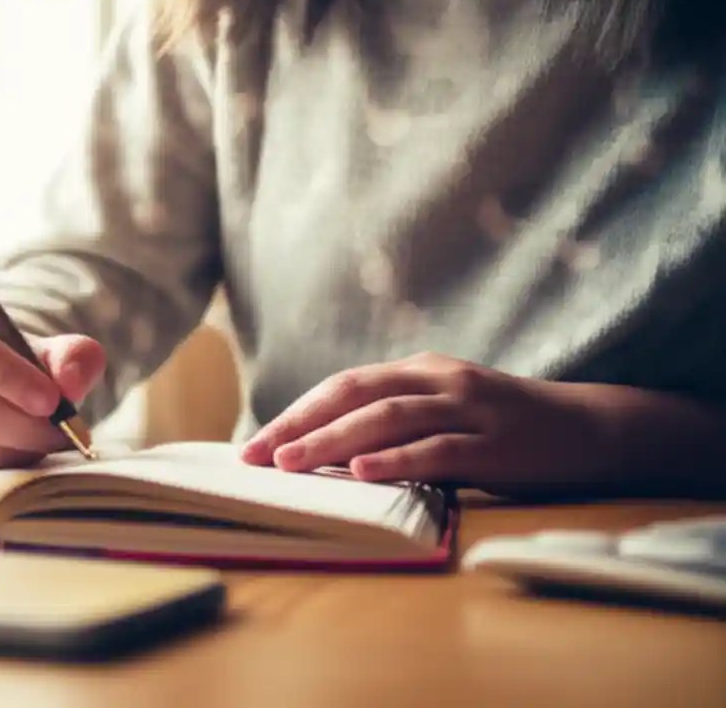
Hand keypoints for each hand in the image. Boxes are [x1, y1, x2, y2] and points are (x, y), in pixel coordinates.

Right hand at [0, 302, 105, 469]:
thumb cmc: (19, 365)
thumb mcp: (49, 351)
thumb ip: (72, 356)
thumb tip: (71, 382)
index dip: (7, 375)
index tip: (51, 400)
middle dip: (26, 426)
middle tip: (61, 431)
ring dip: (19, 450)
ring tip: (40, 438)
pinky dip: (4, 469)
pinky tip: (16, 451)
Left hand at [240, 352, 605, 489]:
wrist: (589, 428)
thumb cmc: (502, 426)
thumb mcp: (443, 410)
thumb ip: (394, 421)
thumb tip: (323, 452)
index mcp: (418, 371)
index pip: (342, 386)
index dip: (296, 413)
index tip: (253, 446)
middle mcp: (438, 380)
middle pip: (353, 395)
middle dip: (299, 426)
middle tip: (255, 457)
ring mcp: (468, 409)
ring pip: (387, 419)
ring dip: (333, 441)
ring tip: (292, 464)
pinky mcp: (495, 444)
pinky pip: (437, 450)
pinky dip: (396, 460)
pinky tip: (362, 471)